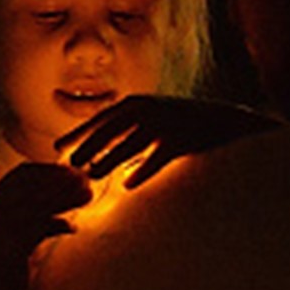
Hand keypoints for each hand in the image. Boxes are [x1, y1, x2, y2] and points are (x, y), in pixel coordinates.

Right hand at [0, 162, 91, 285]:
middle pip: (34, 185)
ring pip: (39, 204)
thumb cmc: (11, 252)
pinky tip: (73, 228)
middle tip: (86, 181)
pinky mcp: (11, 245)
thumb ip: (44, 206)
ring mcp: (2, 225)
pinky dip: (59, 225)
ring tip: (87, 196)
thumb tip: (77, 187)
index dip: (50, 169)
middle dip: (64, 181)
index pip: (23, 173)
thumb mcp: (26, 223)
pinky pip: (40, 229)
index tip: (73, 170)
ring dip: (66, 198)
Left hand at [56, 95, 280, 186]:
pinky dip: (142, 169)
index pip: (102, 120)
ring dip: (109, 158)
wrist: (231, 125)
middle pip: (111, 128)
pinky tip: (127, 185)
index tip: (57, 149)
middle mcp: (151, 109)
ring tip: (91, 175)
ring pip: (132, 142)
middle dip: (88, 145)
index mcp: (140, 104)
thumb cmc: (186, 130)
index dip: (80, 133)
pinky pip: (159, 156)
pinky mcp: (186, 138)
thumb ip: (129, 136)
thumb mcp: (154, 126)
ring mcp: (168, 122)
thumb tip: (98, 156)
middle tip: (68, 165)